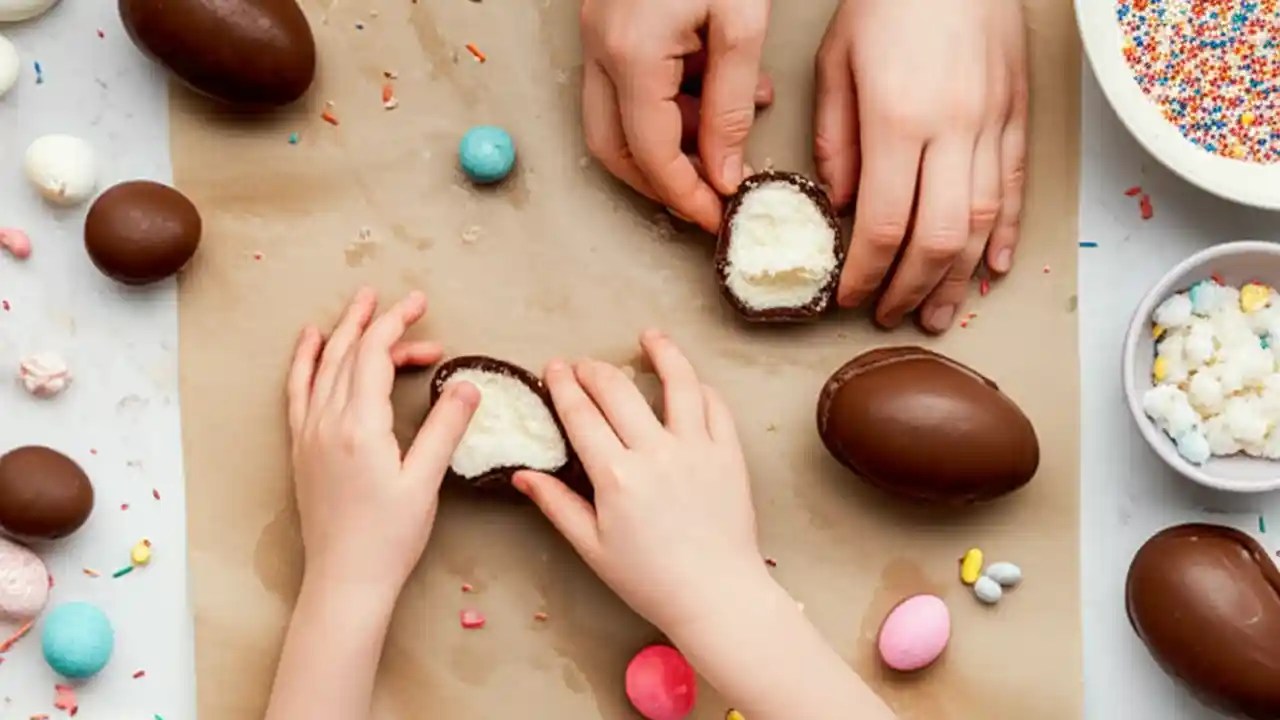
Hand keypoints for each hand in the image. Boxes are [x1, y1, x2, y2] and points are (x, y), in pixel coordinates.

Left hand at [287, 288, 478, 592]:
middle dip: (374, 320)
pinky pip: (298, 390)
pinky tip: (311, 343)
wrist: (345, 580)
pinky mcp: (302, 448)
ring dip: (343, 332)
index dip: (396, 323)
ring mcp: (309, 434)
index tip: (420, 305)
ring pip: (324, 366)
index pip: (374, 355)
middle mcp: (327, 422)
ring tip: (359, 305)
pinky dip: (304, 361)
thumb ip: (445, 429)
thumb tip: (466, 386)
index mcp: (360, 426)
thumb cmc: (389, 537)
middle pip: (349, 353)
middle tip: (402, 300)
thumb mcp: (426, 482)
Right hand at [513, 330, 761, 636]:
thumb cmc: (650, 580)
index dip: (564, 385)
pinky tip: (689, 380)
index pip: (581, 414)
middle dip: (595, 369)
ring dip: (661, 353)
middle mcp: (656, 452)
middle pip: (618, 390)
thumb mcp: (592, 547)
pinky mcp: (729, 454)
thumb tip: (522, 474)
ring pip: (678, 383)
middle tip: (584, 365)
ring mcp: (697, 449)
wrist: (717, 595)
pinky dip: (700, 387)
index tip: (555, 368)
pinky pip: (715, 406)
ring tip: (649, 337)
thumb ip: (557, 504)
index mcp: (616, 476)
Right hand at [581, 0, 772, 232]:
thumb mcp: (742, 21)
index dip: (685, 195)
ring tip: (724, 132)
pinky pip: (623, 82)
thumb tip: (723, 171)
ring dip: (667, 140)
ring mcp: (596, 32)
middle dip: (660, 181)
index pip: (651, 152)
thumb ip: (730, 103)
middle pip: (614, 147)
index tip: (717, 216)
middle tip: (708, 197)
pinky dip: (663, 102)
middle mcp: (600, 46)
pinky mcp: (606, 20)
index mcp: (632, 51)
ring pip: (614, 118)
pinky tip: (711, 89)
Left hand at [814, 0, 1027, 331]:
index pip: (882, 222)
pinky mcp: (1019, 112)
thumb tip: (840, 205)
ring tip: (938, 313)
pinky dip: (1007, 234)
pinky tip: (994, 268)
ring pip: (983, 222)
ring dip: (959, 277)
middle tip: (890, 316)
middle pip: (938, 236)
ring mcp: (994, 122)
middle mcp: (954, 128)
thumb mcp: (837, 60)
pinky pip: (1016, 186)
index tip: (848, 297)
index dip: (865, 272)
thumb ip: (836, 137)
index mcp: (899, 118)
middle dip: (911, 288)